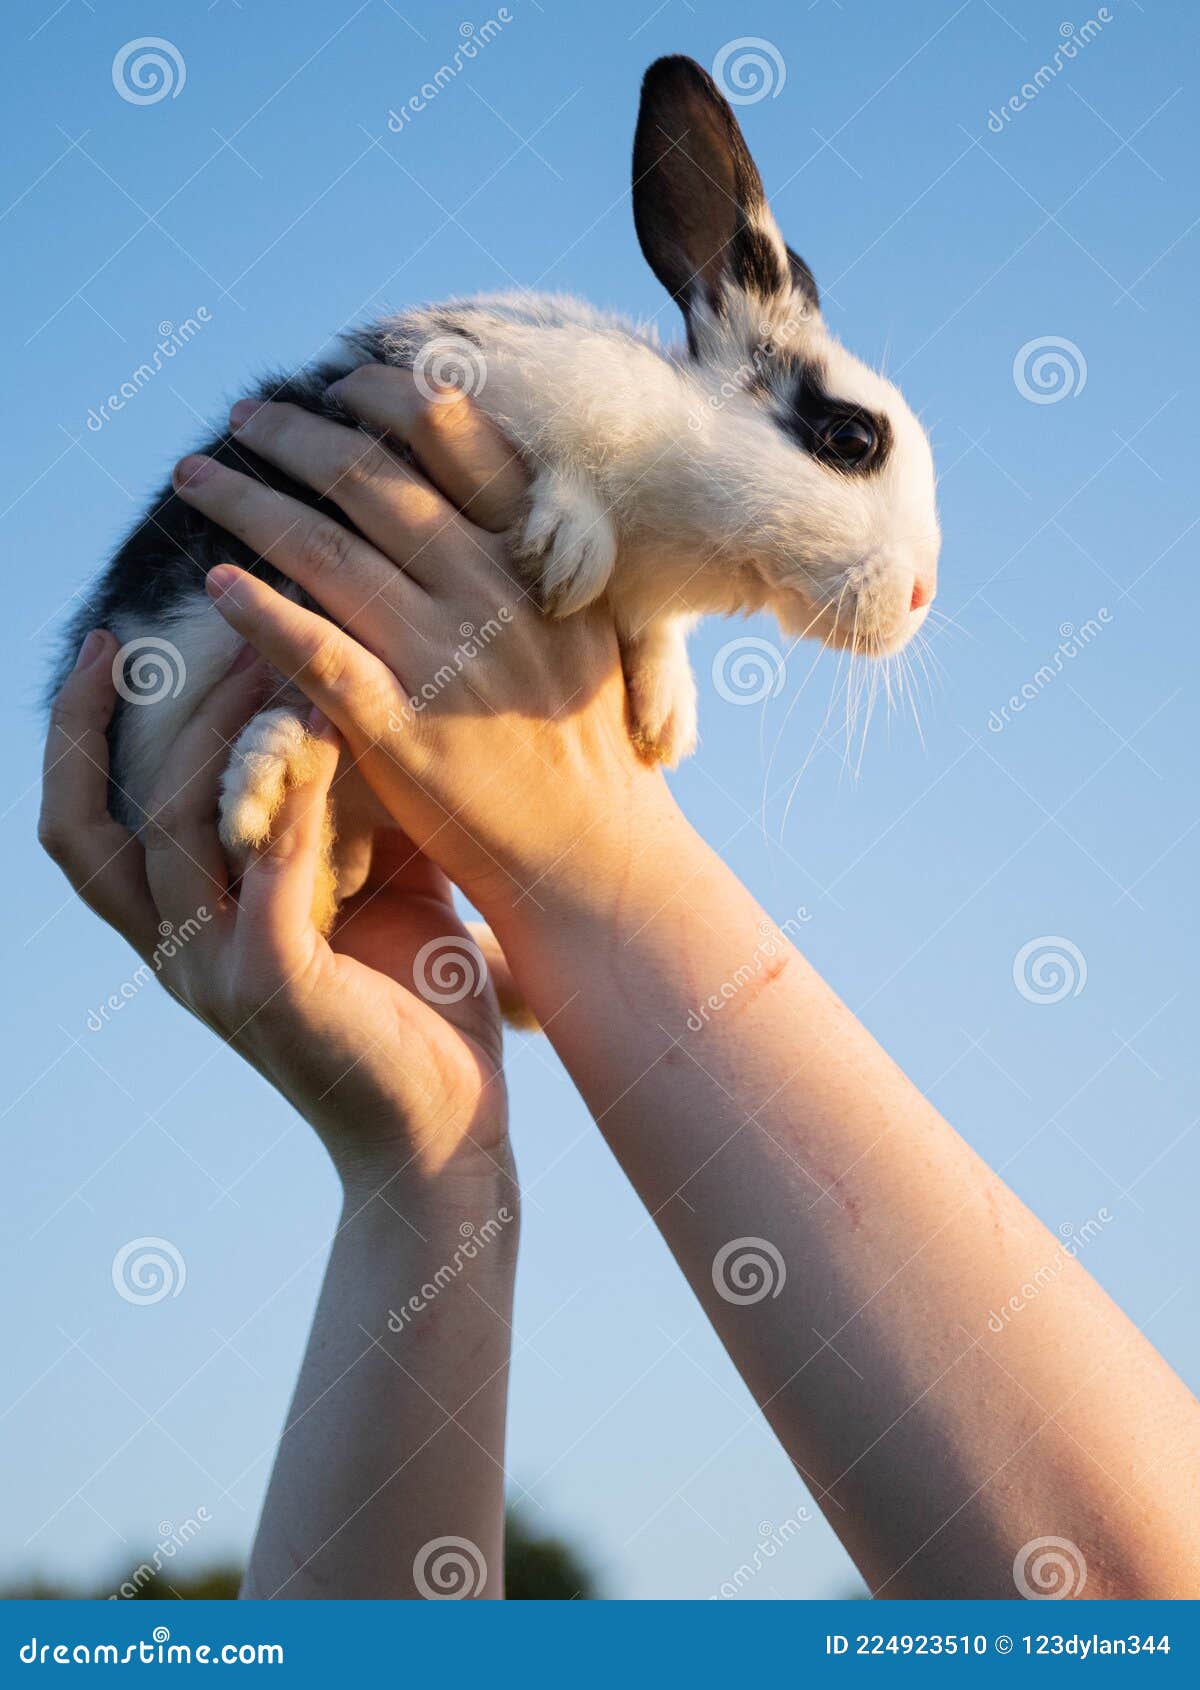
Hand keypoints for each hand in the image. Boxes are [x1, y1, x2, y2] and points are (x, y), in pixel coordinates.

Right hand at [39, 631, 510, 1200]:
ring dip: (217, 736)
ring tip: (275, 658)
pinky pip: (262, 877)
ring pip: (171, 833)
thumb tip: (354, 695)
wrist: (446, 1135)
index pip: (79, 823)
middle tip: (218, 626)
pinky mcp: (275, 991)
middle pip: (96, 820)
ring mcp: (215, 977)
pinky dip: (286, 799)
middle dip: (144, 711)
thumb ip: (339, 804)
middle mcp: (174, 956)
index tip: (105, 642)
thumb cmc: (411, 1008)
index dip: (74, 733)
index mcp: (178, 933)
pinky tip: (324, 728)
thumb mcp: (366, 887)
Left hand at [170, 370, 684, 925]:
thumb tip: (469, 500)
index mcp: (543, 562)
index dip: (388, 396)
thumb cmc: (592, 752)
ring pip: (327, 551)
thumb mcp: (591, 635)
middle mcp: (495, 595)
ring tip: (198, 477)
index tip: (342, 376)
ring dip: (248, 502)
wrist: (598, 862)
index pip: (460, 441)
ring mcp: (447, 662)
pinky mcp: (403, 733)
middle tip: (245, 416)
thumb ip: (537, 566)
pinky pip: (315, 653)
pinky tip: (217, 585)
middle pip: (372, 482)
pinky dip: (261, 612)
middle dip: (294, 435)